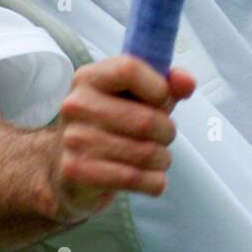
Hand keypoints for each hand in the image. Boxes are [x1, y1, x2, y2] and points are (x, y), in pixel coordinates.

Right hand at [47, 56, 195, 223]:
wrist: (63, 169)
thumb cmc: (108, 126)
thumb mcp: (134, 98)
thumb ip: (165, 84)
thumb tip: (187, 82)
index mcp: (89, 78)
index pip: (129, 69)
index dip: (159, 87)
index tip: (163, 101)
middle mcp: (76, 105)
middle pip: (146, 119)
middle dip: (167, 132)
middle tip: (164, 137)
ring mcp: (74, 140)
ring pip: (145, 152)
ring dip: (163, 159)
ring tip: (157, 158)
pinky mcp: (77, 172)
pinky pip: (134, 178)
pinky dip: (154, 182)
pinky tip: (151, 179)